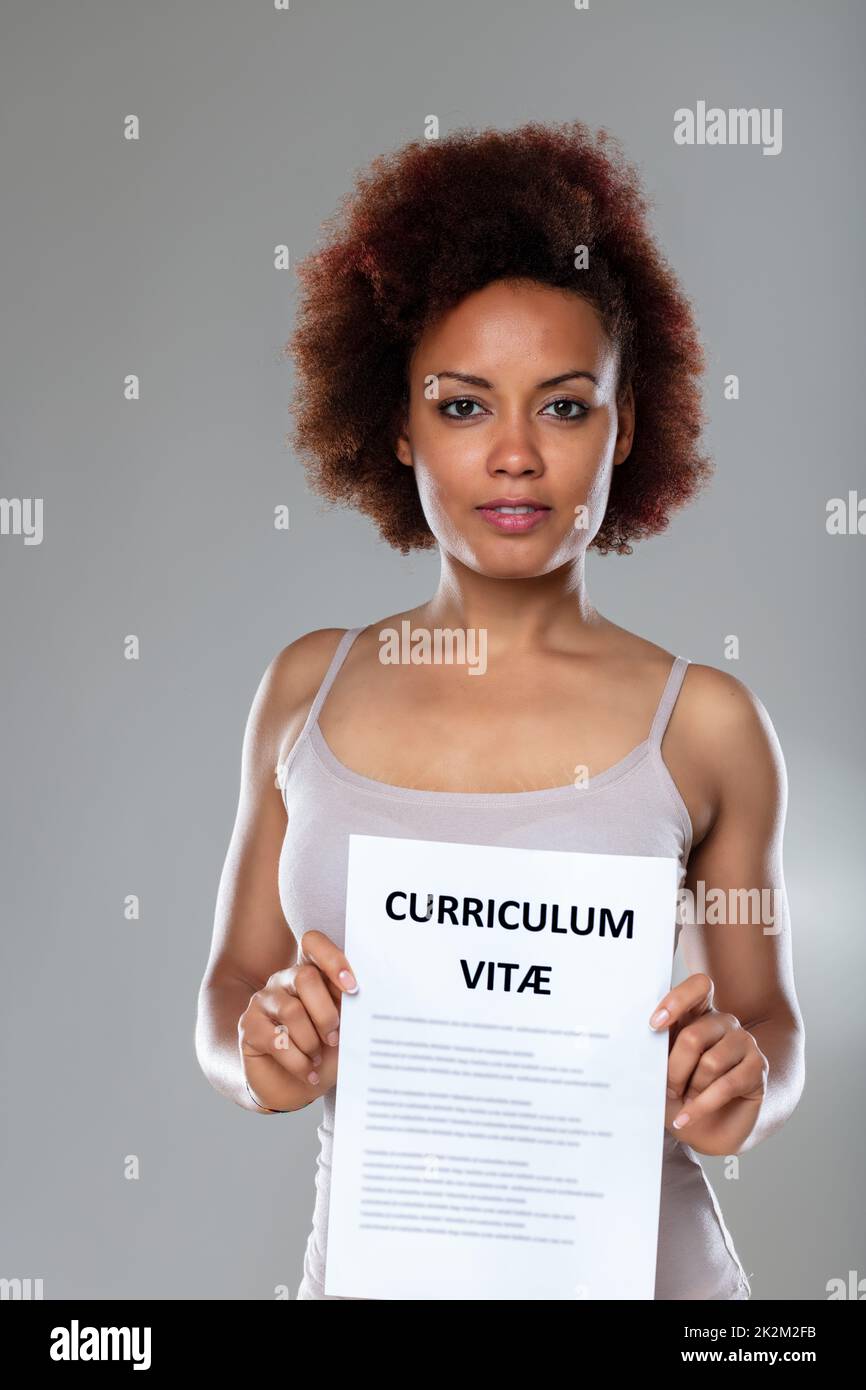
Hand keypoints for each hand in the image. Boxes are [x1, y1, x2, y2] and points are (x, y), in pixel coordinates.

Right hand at [238, 930, 357, 1111]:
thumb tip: (369, 1003)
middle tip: (334, 1038)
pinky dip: (298, 1061)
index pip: (313, 943)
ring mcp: (263, 1000)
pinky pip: (276, 1039)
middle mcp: (284, 980)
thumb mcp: (344, 1032)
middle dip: (326, 1013)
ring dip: (311, 1042)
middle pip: (305, 977)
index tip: (353, 987)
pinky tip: (308, 1072)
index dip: (332, 959)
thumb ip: (351, 1011)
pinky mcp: (248, 1026)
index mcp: (310, 972)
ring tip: (317, 1058)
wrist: (295, 1090)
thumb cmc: (324, 1054)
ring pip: (292, 1010)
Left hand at [649, 972, 768, 1154]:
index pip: (698, 986)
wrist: (711, 1130)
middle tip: (668, 1088)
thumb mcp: (662, 1072)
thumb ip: (655, 1052)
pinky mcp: (757, 1068)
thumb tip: (637, 1043)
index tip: (654, 1025)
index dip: (677, 1000)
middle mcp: (723, 1023)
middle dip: (674, 1069)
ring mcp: (744, 1042)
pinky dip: (701, 1106)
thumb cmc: (682, 1095)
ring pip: (710, 1062)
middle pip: (693, 1035)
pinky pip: (726, 1085)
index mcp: (699, 1014)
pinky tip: (687, 1117)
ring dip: (691, 1088)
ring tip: (686, 1100)